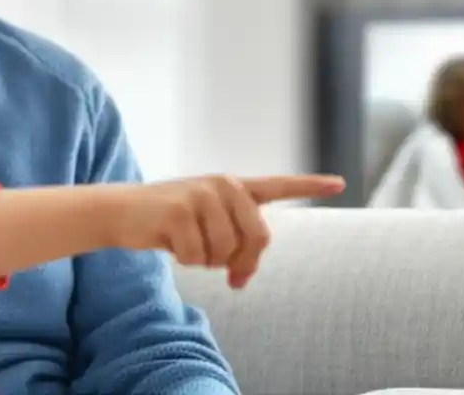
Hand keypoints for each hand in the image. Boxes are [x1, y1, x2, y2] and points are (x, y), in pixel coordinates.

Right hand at [107, 174, 344, 288]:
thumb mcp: (209, 228)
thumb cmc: (172, 222)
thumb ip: (235, 247)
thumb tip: (241, 281)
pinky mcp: (178, 211)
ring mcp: (201, 195)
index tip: (340, 183)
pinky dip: (183, 260)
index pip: (279, 185)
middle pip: (258, 238)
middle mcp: (223, 185)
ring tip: (186, 242)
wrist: (123, 210)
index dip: (310, 186)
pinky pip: (196, 257)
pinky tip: (169, 242)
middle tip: (225, 271)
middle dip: (241, 263)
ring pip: (224, 253)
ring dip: (205, 260)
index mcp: (235, 186)